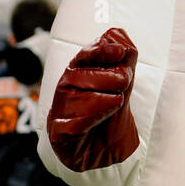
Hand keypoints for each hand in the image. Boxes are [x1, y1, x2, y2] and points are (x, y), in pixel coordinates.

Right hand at [47, 27, 139, 172]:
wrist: (104, 153)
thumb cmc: (108, 115)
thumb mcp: (121, 86)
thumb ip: (123, 61)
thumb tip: (119, 33)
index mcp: (78, 74)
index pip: (83, 56)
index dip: (100, 51)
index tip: (120, 52)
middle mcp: (65, 91)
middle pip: (79, 75)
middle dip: (108, 77)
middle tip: (125, 81)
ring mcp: (60, 113)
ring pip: (77, 98)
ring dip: (103, 98)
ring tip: (118, 100)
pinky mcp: (59, 136)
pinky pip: (71, 125)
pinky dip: (91, 118)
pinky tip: (107, 113)